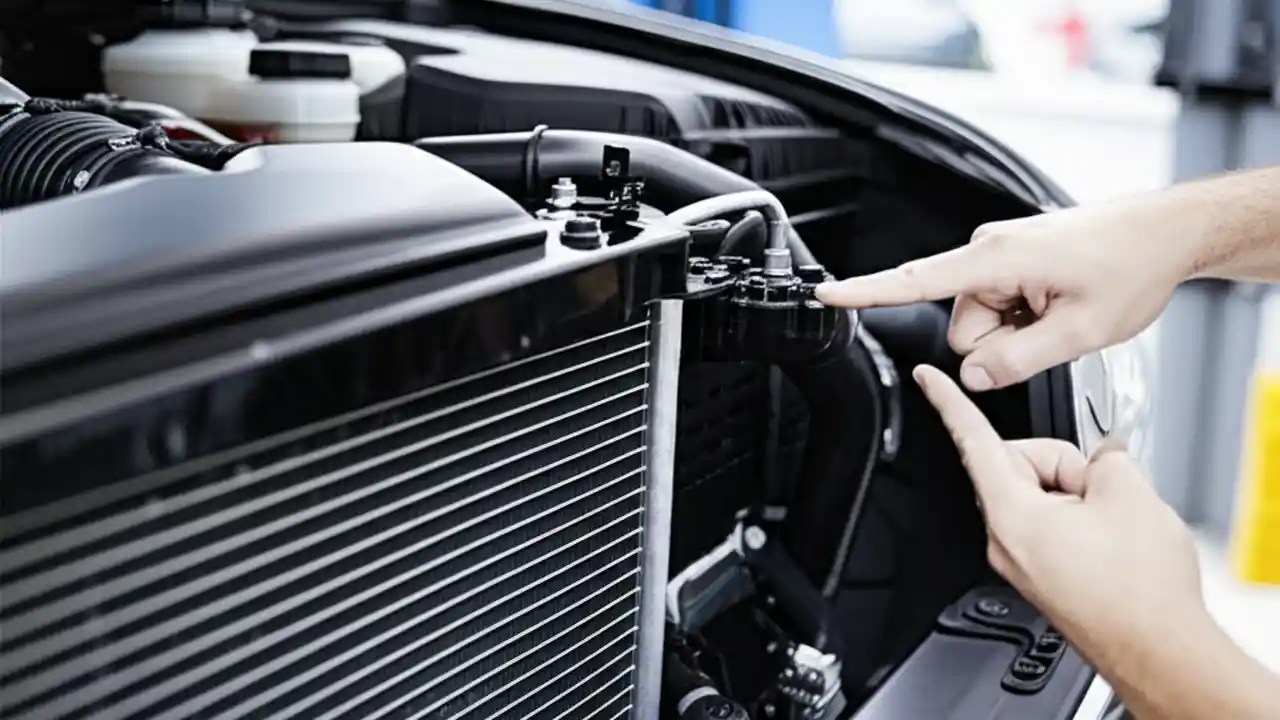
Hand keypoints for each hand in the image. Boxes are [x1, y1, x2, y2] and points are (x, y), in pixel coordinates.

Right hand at [816, 202, 1197, 390]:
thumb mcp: (1079, 331)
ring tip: (1061, 314)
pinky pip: (1000, 307)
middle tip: (1051, 329)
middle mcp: (989, 251)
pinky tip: (1059, 305)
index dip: (865, 292)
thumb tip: (973, 376)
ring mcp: (1001, 255)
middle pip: (962, 327)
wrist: (1166, 234)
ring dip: (1019, 332)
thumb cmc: (1132, 267)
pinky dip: (1027, 318)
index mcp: (995, 260)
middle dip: (1000, 343)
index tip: (825, 294)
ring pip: (982, 323)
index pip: (913, 281)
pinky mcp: (1013, 260)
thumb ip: (1017, 360)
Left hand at [912, 364, 1279, 718]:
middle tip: (1104, 495)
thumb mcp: (1130, 495)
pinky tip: (1112, 544)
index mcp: (1011, 513)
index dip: (949, 402)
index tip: (928, 380)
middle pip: (1022, 465)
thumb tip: (1104, 457)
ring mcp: (1022, 561)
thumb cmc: (1140, 593)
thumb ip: (1106, 456)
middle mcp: (1005, 540)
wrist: (1161, 654)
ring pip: (1043, 496)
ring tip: (1113, 530)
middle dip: (1066, 466)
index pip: (973, 440)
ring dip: (1080, 498)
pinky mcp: (1041, 576)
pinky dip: (1082, 522)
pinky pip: (1053, 526)